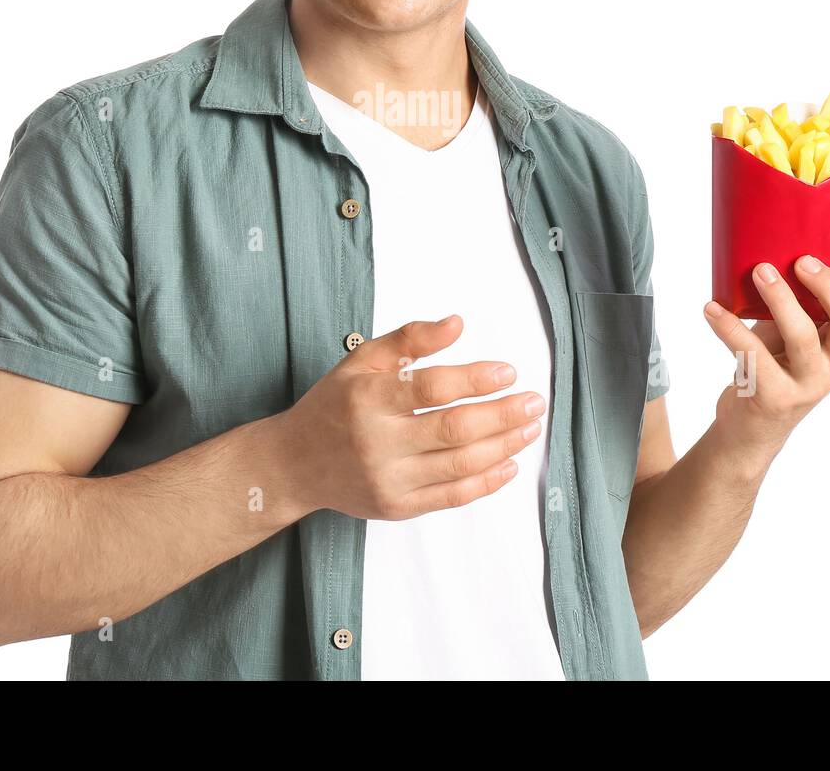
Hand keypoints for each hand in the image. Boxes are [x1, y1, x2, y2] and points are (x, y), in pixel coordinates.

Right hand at [280, 315, 545, 519]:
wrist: (295, 464)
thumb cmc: (334, 404)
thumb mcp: (362, 360)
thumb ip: (410, 339)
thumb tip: (457, 322)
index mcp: (368, 399)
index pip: (431, 388)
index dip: (474, 379)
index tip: (507, 372)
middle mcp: (377, 442)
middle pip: (453, 430)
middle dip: (502, 415)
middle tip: (535, 401)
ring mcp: (388, 480)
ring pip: (459, 465)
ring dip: (504, 446)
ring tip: (530, 427)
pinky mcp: (397, 508)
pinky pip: (452, 497)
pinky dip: (487, 482)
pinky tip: (509, 462)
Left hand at [703, 253, 829, 455]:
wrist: (751, 424)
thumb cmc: (774, 362)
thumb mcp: (796, 330)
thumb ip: (800, 298)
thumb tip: (778, 238)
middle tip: (802, 260)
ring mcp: (808, 383)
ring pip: (803, 339)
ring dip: (780, 301)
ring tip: (759, 272)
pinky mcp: (775, 397)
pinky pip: (754, 358)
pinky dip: (730, 329)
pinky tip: (711, 308)